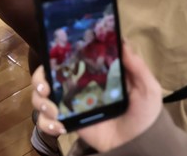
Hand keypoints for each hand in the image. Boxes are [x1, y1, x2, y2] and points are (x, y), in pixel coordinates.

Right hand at [32, 43, 164, 151]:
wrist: (137, 145)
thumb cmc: (143, 114)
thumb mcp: (147, 88)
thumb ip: (137, 66)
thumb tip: (122, 40)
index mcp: (93, 73)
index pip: (69, 57)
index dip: (55, 54)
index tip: (52, 55)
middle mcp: (77, 85)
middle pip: (46, 75)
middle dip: (39, 79)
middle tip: (46, 88)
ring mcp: (70, 105)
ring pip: (40, 97)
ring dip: (40, 102)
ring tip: (54, 111)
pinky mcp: (67, 122)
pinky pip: (45, 122)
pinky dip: (46, 124)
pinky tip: (60, 127)